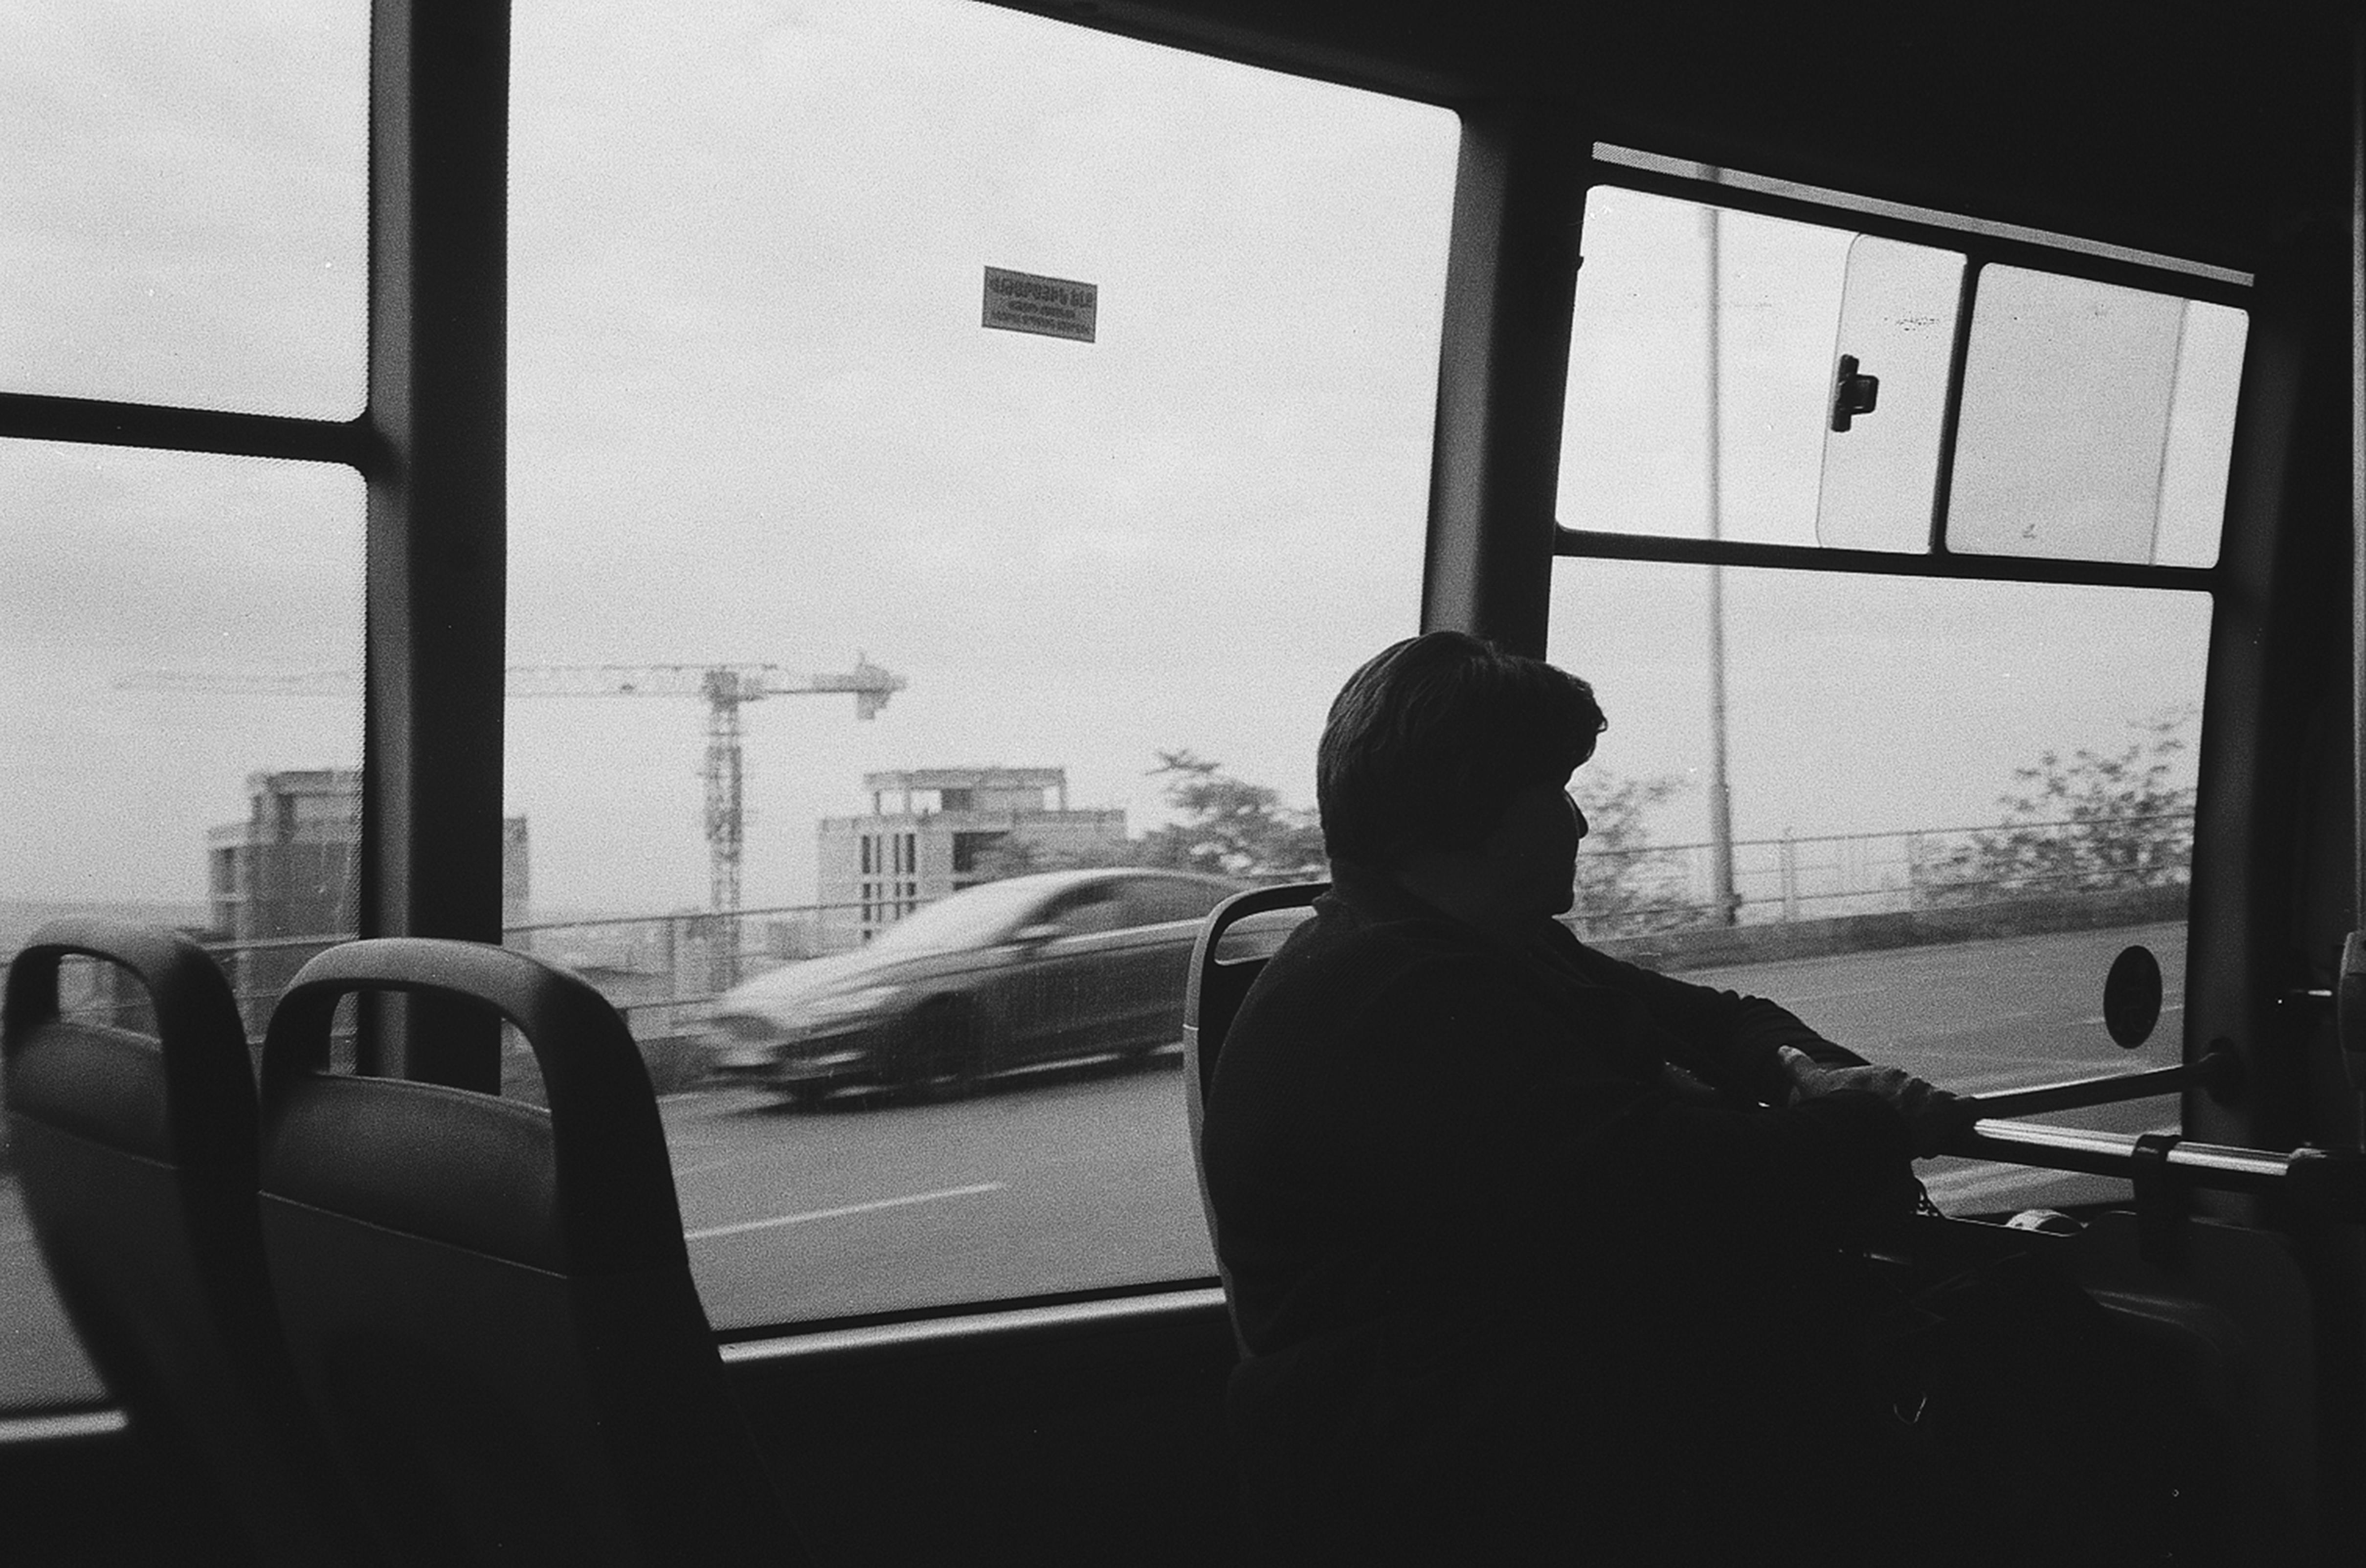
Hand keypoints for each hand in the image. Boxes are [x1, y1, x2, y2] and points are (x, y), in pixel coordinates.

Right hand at [1779, 1046, 1968, 1156]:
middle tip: (1900, 1136)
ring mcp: (1927, 1094)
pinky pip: (1968, 1109)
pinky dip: (1971, 1114)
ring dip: (1934, 1121)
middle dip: (1911, 1116)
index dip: (1889, 1108)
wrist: (1866, 1123)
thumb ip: (1798, 1066)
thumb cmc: (1840, 1107)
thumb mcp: (1815, 1086)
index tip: (1883, 1122)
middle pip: (1916, 1100)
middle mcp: (1906, 1081)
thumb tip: (1781, 1050)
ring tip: (1923, 1139)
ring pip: (1937, 1107)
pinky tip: (1975, 1119)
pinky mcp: (1948, 1108)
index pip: (1892, 1091)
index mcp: (1880, 1076)